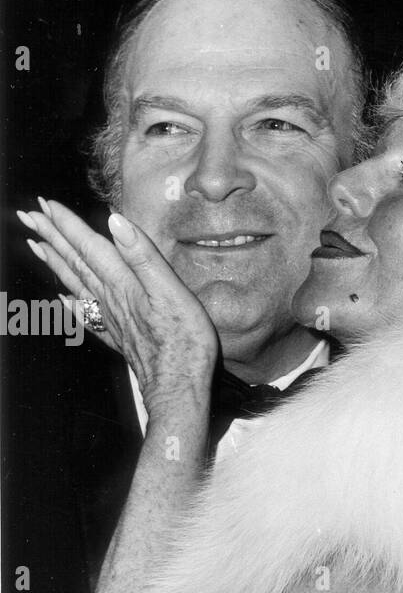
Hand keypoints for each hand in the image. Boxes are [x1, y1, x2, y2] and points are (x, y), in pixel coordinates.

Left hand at [18, 199, 218, 410]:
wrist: (178, 387)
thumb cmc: (182, 341)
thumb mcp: (170, 290)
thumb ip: (142, 255)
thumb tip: (115, 221)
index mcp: (122, 283)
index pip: (89, 246)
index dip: (68, 224)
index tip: (46, 205)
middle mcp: (110, 299)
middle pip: (76, 263)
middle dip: (53, 237)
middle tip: (30, 217)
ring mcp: (111, 320)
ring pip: (76, 284)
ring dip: (56, 263)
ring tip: (36, 245)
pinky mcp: (117, 338)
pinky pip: (86, 315)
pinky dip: (71, 303)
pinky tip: (62, 298)